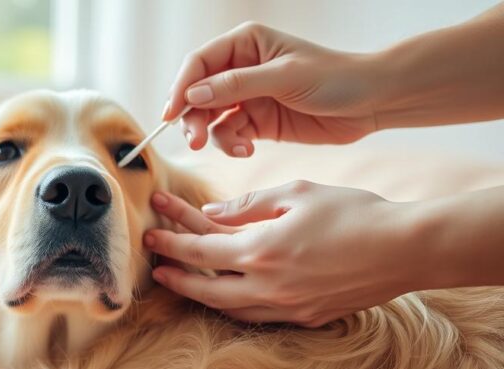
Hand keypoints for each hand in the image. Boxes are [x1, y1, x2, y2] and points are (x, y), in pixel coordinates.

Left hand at [143, 182, 418, 326]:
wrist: (407, 249)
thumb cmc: (354, 212)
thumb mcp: (297, 193)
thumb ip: (249, 206)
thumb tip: (212, 212)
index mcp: (260, 252)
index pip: (200, 251)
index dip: (172, 242)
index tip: (151, 233)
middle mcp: (267, 287)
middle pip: (205, 290)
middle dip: (177, 277)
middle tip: (157, 267)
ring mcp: (287, 308)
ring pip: (228, 309)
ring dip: (202, 296)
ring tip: (184, 282)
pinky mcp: (306, 317)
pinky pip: (257, 316)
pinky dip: (235, 305)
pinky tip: (228, 295)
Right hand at [163, 22, 378, 156]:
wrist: (370, 103)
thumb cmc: (334, 78)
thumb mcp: (283, 78)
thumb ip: (236, 85)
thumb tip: (193, 94)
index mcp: (245, 44)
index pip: (199, 63)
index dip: (180, 87)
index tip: (171, 113)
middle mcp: (240, 68)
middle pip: (198, 93)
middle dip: (194, 118)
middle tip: (195, 141)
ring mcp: (247, 96)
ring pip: (211, 118)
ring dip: (215, 136)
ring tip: (236, 149)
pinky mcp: (256, 122)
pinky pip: (230, 135)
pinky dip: (233, 145)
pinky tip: (248, 151)